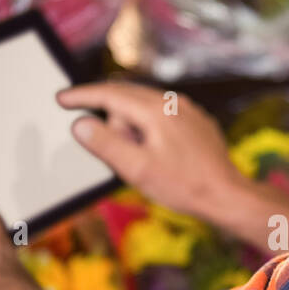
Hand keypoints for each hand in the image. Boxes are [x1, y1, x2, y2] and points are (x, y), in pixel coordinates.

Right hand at [57, 82, 246, 222]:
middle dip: (111, 120)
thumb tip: (81, 124)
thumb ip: (106, 144)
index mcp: (155, 110)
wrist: (227, 195)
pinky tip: (156, 154)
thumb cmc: (185, 186)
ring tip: (141, 160)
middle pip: (126, 97)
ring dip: (132, 127)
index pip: (109, 95)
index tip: (61, 98)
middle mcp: (173, 102)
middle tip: (112, 151)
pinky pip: (162, 115)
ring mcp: (187, 110)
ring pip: (144, 106)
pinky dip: (148, 128)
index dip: (81, 96)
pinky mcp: (196, 121)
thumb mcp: (137, 169)